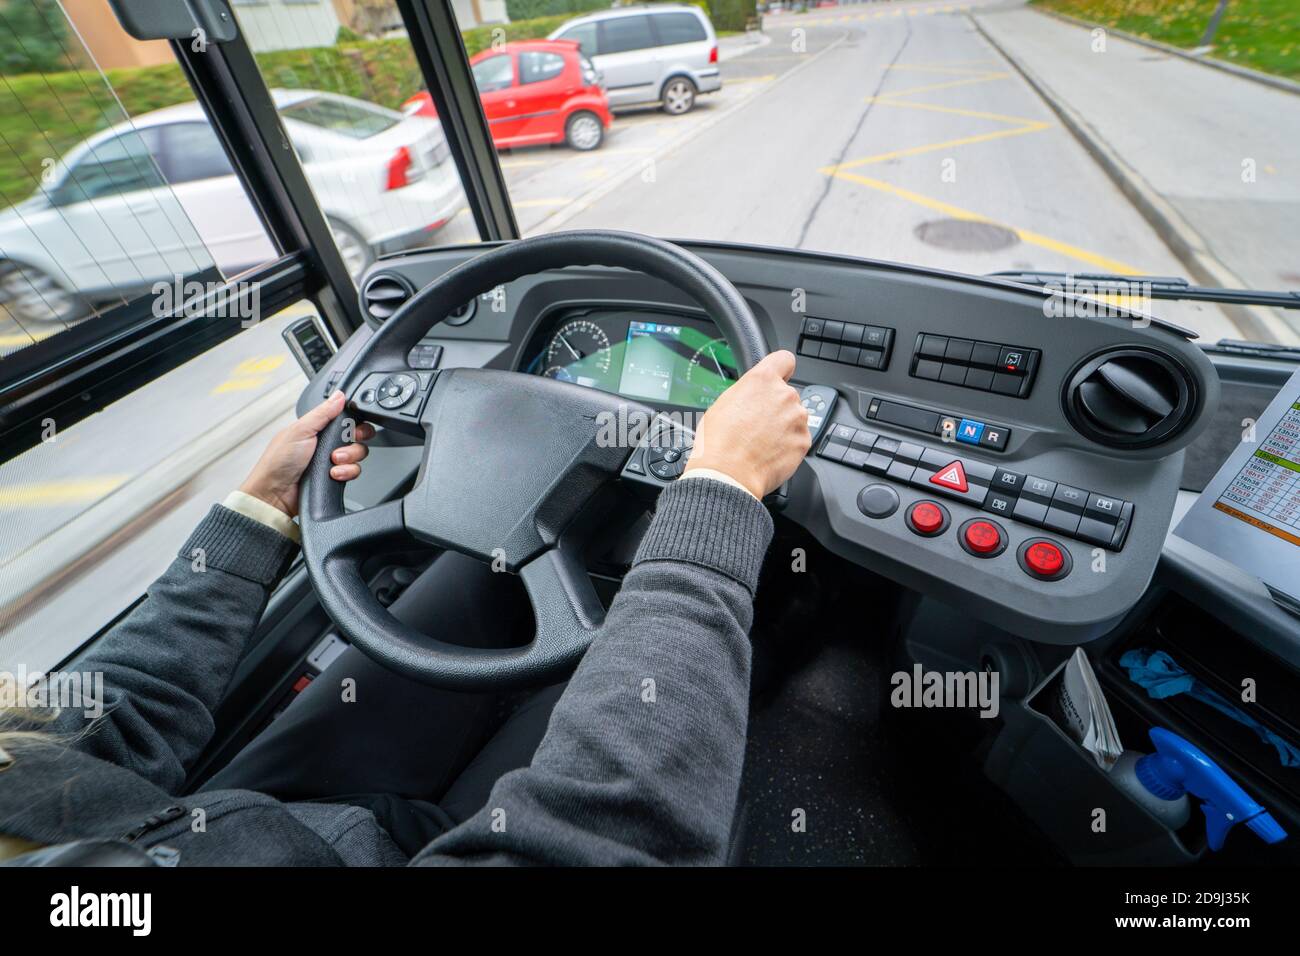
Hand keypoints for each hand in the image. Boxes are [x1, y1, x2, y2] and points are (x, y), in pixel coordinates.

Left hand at [239, 390, 374, 518]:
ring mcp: (332, 461)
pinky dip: (347, 472)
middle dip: (354, 441)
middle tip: (339, 447)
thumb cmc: (278, 462)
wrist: (276, 494)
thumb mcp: (300, 430)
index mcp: (317, 428)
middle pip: (357, 436)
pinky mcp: (336, 477)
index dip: (354, 421)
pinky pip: (354, 471)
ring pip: (358, 454)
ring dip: (348, 458)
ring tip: (332, 462)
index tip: (353, 426)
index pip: (345, 419)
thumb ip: (322, 412)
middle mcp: (326, 443)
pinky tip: (333, 474)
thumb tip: (339, 395)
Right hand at [684, 350, 810, 498]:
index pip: (785, 359)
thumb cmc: (719, 442)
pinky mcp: (804, 440)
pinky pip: (799, 438)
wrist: (728, 475)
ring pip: (795, 417)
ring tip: (762, 442)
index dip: (782, 369)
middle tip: (758, 423)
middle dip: (777, 407)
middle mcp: (784, 395)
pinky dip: (789, 445)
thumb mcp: (722, 404)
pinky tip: (770, 452)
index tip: (780, 376)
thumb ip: (746, 393)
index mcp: (762, 380)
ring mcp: (797, 418)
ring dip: (784, 426)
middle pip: (788, 394)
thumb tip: (751, 398)